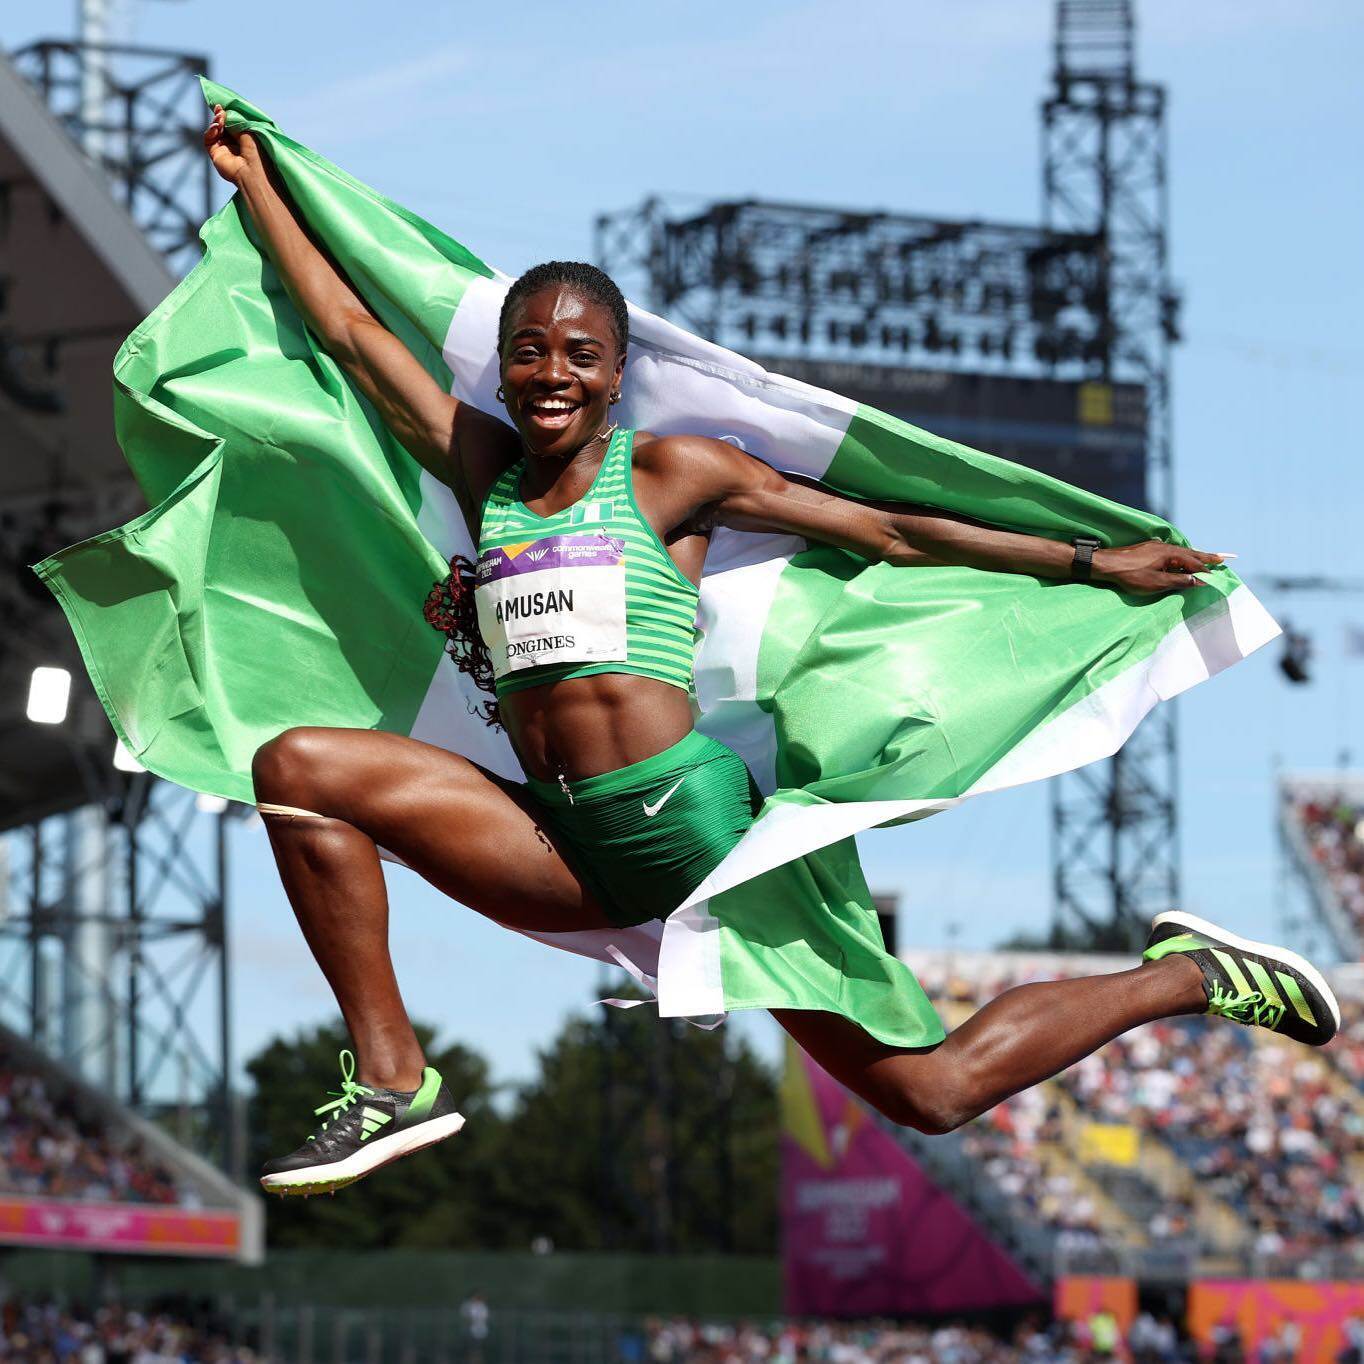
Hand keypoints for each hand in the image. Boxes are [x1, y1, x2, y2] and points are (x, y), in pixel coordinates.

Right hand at [203, 104, 259, 185]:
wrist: (252, 170)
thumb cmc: (256, 151)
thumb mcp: (248, 130)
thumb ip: (235, 120)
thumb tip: (223, 111)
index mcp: (245, 139)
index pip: (232, 124)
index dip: (227, 114)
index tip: (222, 106)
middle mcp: (234, 144)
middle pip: (222, 125)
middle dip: (220, 116)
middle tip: (220, 110)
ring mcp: (224, 149)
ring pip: (214, 130)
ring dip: (216, 122)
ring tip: (220, 118)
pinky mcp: (215, 154)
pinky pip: (208, 139)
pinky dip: (211, 131)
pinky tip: (216, 127)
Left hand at [1093, 541, 1226, 594]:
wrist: (1106, 564)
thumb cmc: (1131, 575)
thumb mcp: (1157, 582)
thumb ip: (1179, 581)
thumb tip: (1199, 581)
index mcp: (1170, 553)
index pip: (1193, 563)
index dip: (1205, 571)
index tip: (1216, 576)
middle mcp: (1166, 547)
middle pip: (1190, 553)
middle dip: (1206, 557)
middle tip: (1223, 558)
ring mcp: (1156, 547)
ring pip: (1181, 552)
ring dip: (1194, 556)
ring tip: (1206, 559)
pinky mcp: (1148, 549)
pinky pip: (1171, 552)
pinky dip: (1181, 556)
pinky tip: (1181, 560)